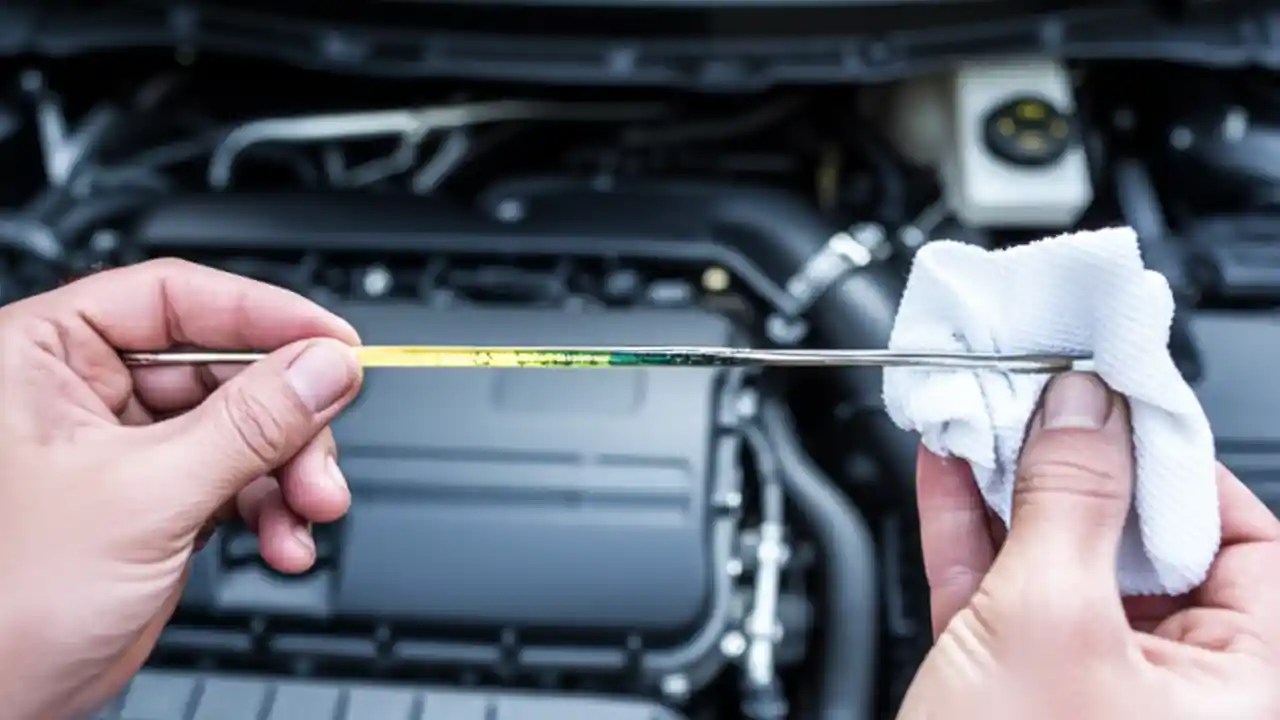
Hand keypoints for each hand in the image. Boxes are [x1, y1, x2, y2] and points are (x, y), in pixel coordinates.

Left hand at [0, 259, 363, 718]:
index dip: (263, 314)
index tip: (333, 342)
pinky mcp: (156, 501)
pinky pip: (239, 481)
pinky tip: (286, 542)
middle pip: (225, 368)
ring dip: (290, 473)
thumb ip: (250, 422)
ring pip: (244, 428)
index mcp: (43, 357)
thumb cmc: (4, 603)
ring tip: (309, 511)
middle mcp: (84, 394)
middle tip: (323, 453)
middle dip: (288, 421)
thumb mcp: (147, 493)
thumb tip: (324, 366)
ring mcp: (125, 450)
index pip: (173, 298)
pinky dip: (274, 511)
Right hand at [899, 372, 1279, 719]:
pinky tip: (951, 474)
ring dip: (1015, 488)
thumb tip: (1087, 409)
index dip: (1177, 465)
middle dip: (1080, 464)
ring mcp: (1087, 685)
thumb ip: (1072, 503)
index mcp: (1244, 688)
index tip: (1121, 402)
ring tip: (985, 418)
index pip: (1242, 542)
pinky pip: (1004, 588)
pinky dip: (973, 529)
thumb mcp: (1049, 623)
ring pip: (1060, 559)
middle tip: (1044, 400)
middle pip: (1140, 544)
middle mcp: (1176, 689)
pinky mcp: (1014, 684)